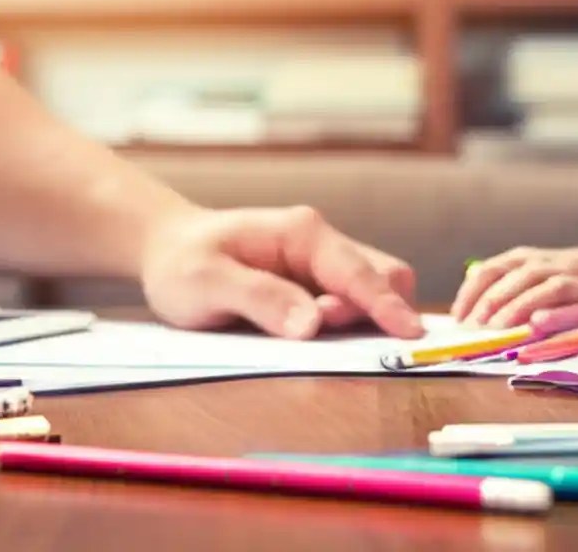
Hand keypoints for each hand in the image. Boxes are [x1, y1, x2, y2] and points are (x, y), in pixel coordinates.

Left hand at [139, 204, 421, 339]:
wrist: (166, 251)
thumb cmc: (182, 263)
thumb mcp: (206, 282)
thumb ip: (260, 299)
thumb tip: (313, 324)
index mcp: (302, 233)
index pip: (359, 272)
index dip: (385, 306)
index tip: (411, 335)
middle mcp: (322, 245)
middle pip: (385, 277)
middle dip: (382, 313)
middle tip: (341, 342)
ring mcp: (323, 267)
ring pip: (374, 292)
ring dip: (368, 322)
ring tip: (321, 343)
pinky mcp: (317, 288)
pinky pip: (353, 307)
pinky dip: (353, 328)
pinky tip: (322, 343)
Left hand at [450, 246, 577, 328]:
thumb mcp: (550, 282)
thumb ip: (521, 291)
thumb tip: (482, 312)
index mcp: (530, 258)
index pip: (489, 269)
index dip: (470, 291)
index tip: (457, 316)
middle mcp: (543, 259)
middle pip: (502, 272)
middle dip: (481, 299)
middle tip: (467, 327)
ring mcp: (565, 269)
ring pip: (526, 280)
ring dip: (505, 303)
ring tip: (489, 329)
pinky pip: (557, 292)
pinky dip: (539, 305)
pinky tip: (526, 325)